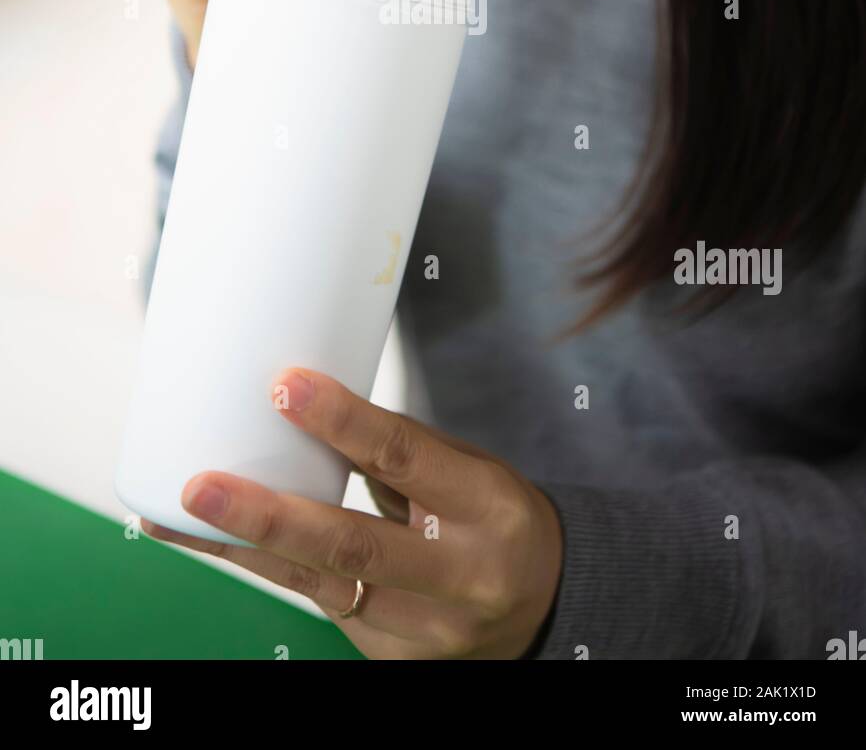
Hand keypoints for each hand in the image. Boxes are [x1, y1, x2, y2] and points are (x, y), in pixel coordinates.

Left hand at [140, 369, 563, 659]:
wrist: (542, 605)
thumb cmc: (494, 520)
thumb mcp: (469, 473)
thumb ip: (399, 450)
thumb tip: (307, 405)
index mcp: (486, 508)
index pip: (406, 457)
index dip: (343, 422)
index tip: (285, 387)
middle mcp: (459, 577)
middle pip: (352, 546)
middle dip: (268, 516)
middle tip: (200, 485)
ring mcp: (424, 630)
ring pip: (318, 587)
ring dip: (241, 550)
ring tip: (178, 517)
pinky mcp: (391, 658)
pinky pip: (319, 607)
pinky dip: (267, 571)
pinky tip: (220, 544)